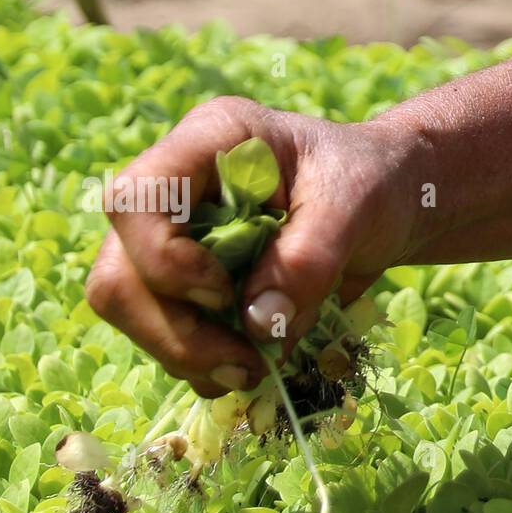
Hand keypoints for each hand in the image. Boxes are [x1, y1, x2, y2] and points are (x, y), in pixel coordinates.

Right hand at [85, 96, 420, 395]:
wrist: (391, 199)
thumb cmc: (373, 181)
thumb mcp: (356, 206)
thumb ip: (309, 259)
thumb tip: (257, 324)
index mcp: (209, 142)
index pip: (135, 201)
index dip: (165, 261)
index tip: (227, 294)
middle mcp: (177, 189)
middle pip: (120, 273)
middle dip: (175, 332)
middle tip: (247, 367)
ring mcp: (175, 237)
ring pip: (132, 311)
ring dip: (188, 356)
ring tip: (256, 370)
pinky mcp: (188, 282)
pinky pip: (166, 334)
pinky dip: (205, 363)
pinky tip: (254, 364)